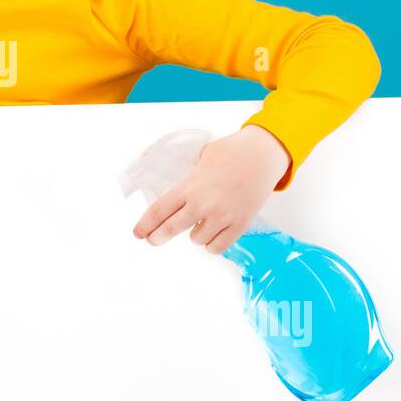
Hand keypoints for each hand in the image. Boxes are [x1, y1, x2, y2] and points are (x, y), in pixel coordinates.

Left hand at [131, 125, 289, 255]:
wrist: (262, 156)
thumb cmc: (231, 153)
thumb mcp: (202, 159)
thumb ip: (188, 180)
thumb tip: (177, 195)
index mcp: (190, 187)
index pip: (159, 210)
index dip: (146, 224)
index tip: (138, 233)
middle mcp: (203, 204)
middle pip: (172, 229)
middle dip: (158, 237)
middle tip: (153, 240)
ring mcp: (222, 217)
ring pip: (196, 240)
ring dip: (195, 234)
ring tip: (201, 222)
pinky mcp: (239, 225)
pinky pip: (217, 247)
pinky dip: (212, 243)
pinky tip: (212, 233)